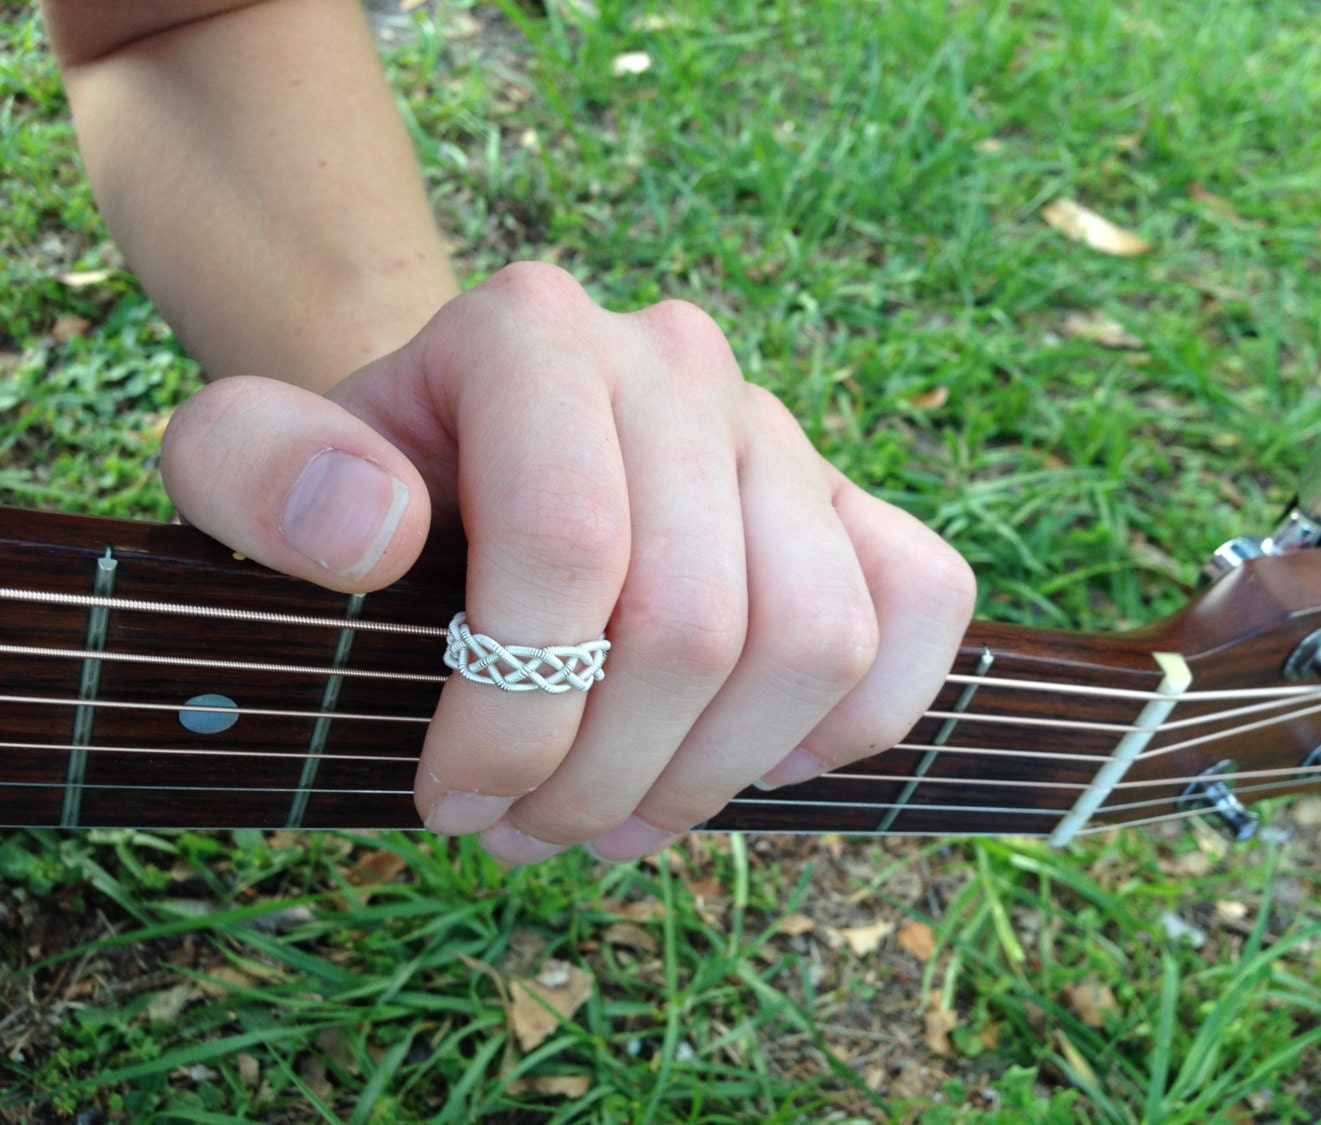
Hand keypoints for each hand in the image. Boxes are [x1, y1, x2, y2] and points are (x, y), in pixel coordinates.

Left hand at [161, 263, 975, 862]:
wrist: (476, 437)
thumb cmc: (373, 476)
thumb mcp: (256, 463)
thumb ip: (256, 471)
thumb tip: (373, 532)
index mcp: (536, 334)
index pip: (567, 544)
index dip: (512, 715)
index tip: (452, 803)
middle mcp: (678, 364)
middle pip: (693, 621)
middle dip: (605, 776)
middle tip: (529, 833)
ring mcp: (780, 430)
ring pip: (815, 638)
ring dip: (714, 774)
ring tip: (621, 817)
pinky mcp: (851, 495)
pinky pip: (919, 604)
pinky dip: (860, 716)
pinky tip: (760, 760)